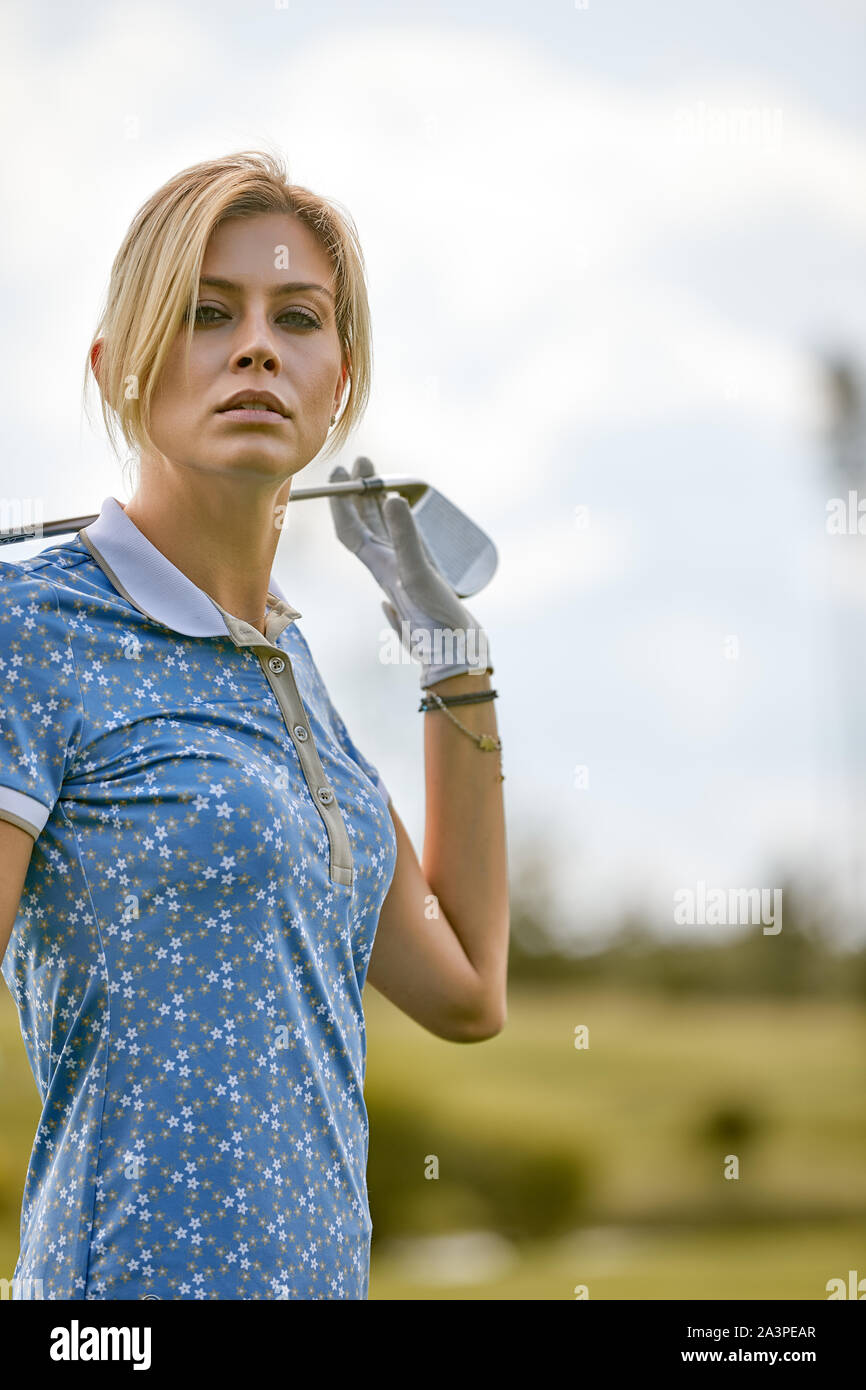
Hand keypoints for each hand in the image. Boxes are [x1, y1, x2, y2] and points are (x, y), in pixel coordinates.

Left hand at [328, 456, 491, 687]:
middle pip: (367, 527)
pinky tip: (395, 533)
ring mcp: (404, 576)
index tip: (338, 473)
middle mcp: (388, 569)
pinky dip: (396, 534)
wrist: (455, 653)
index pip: (352, 529)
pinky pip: (402, 552)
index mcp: (382, 566)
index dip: (341, 502)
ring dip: (377, 510)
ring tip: (378, 487)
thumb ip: (405, 536)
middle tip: (361, 464)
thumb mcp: (419, 573)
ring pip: (384, 538)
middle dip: (360, 495)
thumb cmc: (435, 620)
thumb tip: (391, 499)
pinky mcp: (421, 584)